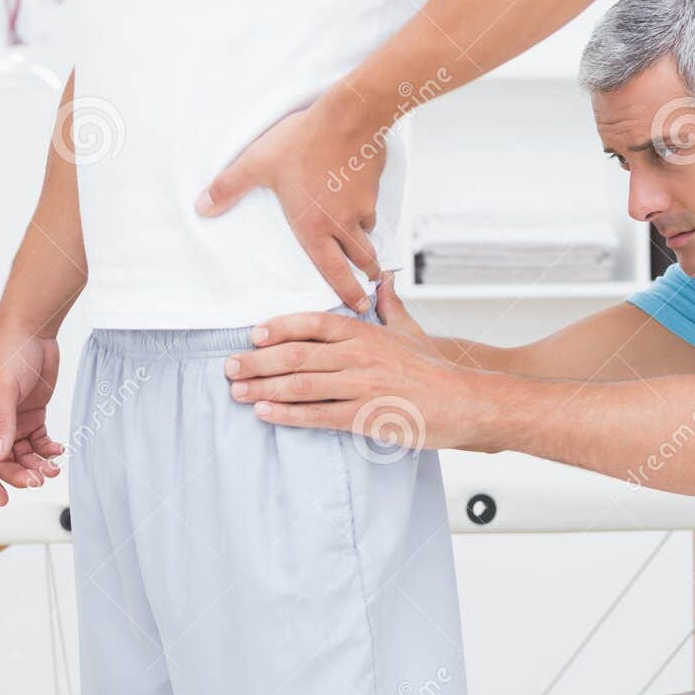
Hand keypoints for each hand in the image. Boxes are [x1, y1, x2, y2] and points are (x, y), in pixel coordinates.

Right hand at [0, 327, 63, 504]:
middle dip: (18, 474)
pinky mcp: (32, 414)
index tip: (2, 500)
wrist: (34, 330)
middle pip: (1, 461)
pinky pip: (37, 441)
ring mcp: (12, 420)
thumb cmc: (10, 353)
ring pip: (21, 454)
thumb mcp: (5, 389)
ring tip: (54, 469)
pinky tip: (59, 451)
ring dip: (36, 464)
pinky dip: (47, 449)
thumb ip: (2, 425)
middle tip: (39, 481)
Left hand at [196, 95, 382, 312]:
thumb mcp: (257, 164)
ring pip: (367, 232)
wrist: (349, 117)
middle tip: (369, 282)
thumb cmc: (303, 142)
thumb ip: (229, 188)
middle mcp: (341, 223)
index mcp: (313, 227)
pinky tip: (359, 198)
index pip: (332, 271)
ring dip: (364, 240)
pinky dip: (367, 209)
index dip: (346, 291)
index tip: (357, 304)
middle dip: (365, 274)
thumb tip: (202, 208)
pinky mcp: (373, 187)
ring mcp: (361, 206)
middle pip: (360, 259)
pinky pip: (372, 206)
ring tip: (362, 240)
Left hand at [225, 275, 476, 449]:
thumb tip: (383, 279)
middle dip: (257, 361)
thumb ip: (389, 306)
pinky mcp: (364, 415)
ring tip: (238, 391)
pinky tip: (266, 413)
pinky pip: (317, 414)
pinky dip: (287, 414)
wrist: (464, 401)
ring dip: (263, 387)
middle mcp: (358, 355)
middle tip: (230, 366)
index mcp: (365, 333)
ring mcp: (360, 385)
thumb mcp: (410, 331)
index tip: (253, 334)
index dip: (279, 327)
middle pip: (296, 354)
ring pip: (300, 384)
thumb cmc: (435, 370)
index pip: (313, 323)